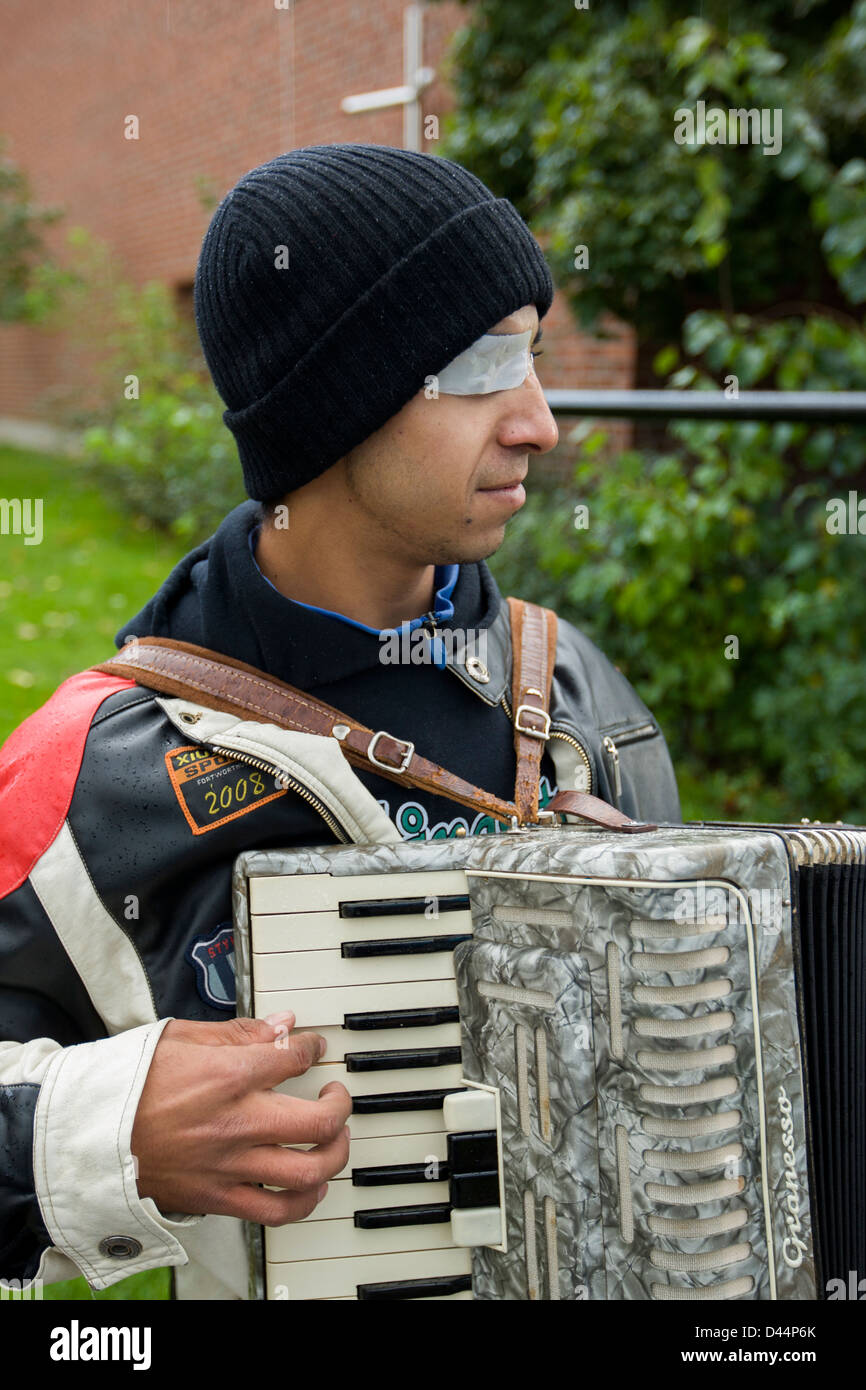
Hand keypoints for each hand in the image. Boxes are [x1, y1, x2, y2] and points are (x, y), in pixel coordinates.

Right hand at [130, 1013, 350, 1225]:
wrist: (87, 1135)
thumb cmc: (128, 1084)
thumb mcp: (180, 1037)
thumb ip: (238, 1033)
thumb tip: (280, 1025)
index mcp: (229, 1076)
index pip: (296, 1058)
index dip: (313, 1048)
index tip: (313, 1047)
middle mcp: (238, 1122)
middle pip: (320, 1120)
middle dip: (340, 1105)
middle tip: (335, 1096)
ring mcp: (231, 1165)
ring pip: (309, 1170)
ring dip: (334, 1153)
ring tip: (334, 1139)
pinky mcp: (218, 1198)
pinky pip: (277, 1209)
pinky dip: (305, 1200)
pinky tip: (311, 1185)